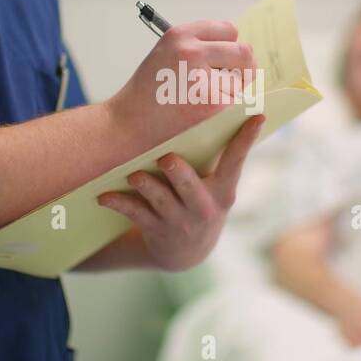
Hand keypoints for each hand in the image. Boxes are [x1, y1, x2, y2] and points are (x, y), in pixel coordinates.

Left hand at [97, 115, 264, 271]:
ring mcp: (179, 220)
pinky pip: (135, 213)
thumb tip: (219, 108)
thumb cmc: (202, 203)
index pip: (237, 161)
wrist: (187, 253)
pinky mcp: (156, 229)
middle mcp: (203, 206)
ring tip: (132, 175)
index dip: (246, 139)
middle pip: (190, 185)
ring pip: (159, 199)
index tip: (256, 116)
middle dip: (178, 173)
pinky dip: (118, 203)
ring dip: (144, 185)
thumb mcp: (218, 189)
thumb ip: (218, 160)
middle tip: (167, 159)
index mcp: (223, 190)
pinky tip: (104, 196)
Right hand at [106, 21, 255, 148]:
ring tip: (209, 98)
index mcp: (180, 35)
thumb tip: (234, 49)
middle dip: (245, 67)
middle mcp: (191, 50)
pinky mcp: (210, 103)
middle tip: (237, 80)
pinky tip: (206, 111)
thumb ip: (196, 46)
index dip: (231, 46)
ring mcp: (202, 77)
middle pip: (243, 52)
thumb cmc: (147, 92)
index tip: (228, 59)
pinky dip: (227, 107)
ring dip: (234, 89)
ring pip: (242, 79)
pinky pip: (235, 100)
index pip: (228, 30)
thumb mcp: (165, 53)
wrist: (127, 123)